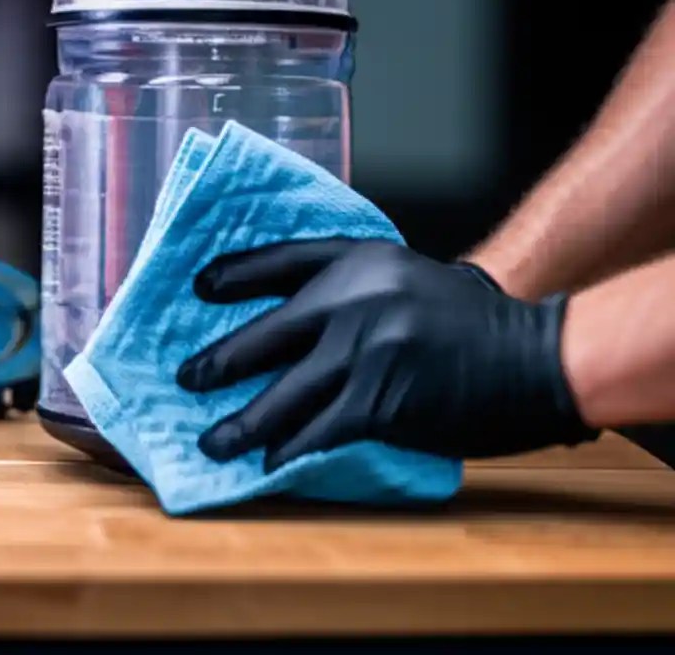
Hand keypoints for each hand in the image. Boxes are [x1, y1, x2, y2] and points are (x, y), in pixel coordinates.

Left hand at [176, 239, 599, 470]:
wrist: (536, 357)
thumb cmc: (472, 324)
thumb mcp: (409, 281)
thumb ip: (355, 292)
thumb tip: (290, 324)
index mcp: (362, 259)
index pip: (280, 260)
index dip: (235, 275)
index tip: (199, 287)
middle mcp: (355, 298)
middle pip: (265, 334)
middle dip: (218, 362)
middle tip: (186, 378)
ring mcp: (364, 349)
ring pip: (281, 395)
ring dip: (240, 424)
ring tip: (211, 441)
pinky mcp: (378, 400)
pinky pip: (316, 431)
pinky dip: (289, 451)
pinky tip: (269, 462)